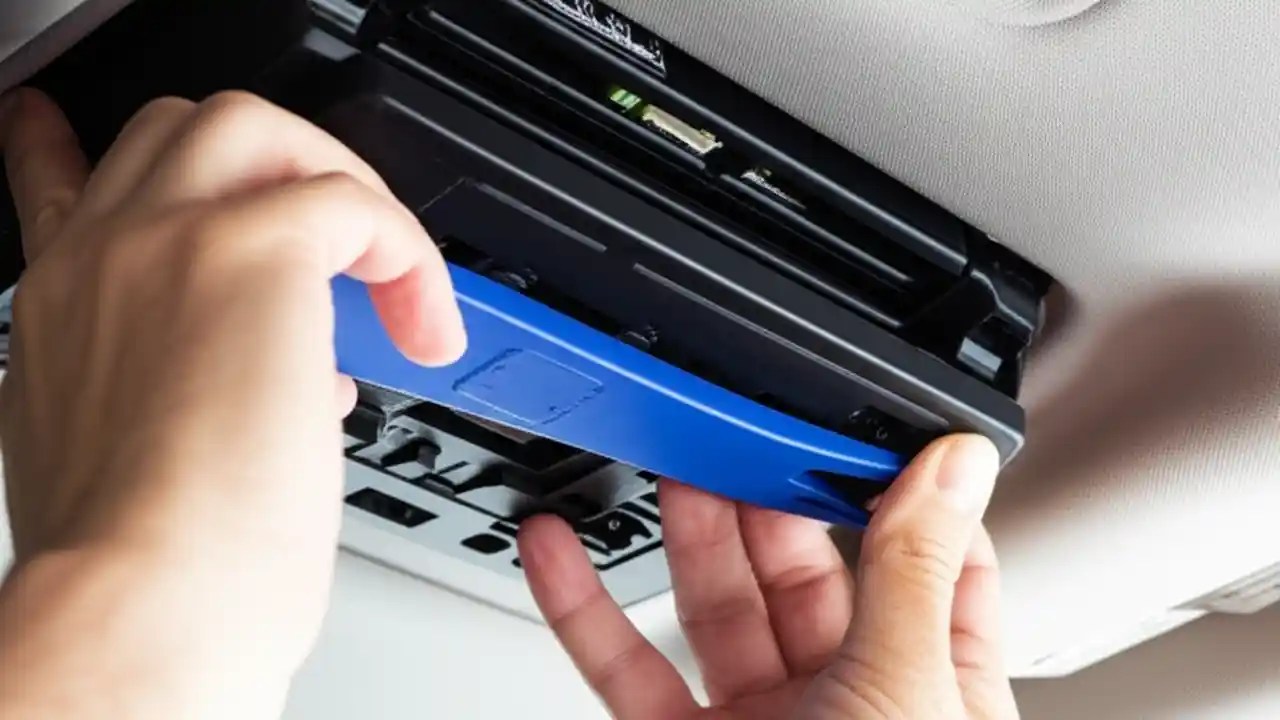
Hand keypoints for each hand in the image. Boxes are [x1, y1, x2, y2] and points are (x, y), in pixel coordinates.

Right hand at [0, 89, 462, 717]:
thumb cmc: (156, 573)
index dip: (67, 148)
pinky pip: (350, 202)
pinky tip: (423, 326)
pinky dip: (406, 254)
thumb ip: (190, 394)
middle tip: (344, 241)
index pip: (62, 190)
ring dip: (343, 191)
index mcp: (69, 310)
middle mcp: (101, 261)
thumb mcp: (138, 465)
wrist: (150, 613)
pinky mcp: (249, 257)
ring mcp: (165, 245)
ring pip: (256, 131)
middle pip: (186, 135)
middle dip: (282, 172)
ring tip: (392, 280)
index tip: (58, 130)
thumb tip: (301, 381)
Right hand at [518, 435, 1018, 719]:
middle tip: (730, 427)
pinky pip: (626, 669)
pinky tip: (558, 551)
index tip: (855, 428)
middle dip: (766, 497)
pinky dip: (584, 608)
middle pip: (805, 573)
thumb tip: (952, 466)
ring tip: (655, 460)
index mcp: (932, 688)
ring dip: (680, 537)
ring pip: (712, 610)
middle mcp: (848, 705)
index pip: (931, 567)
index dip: (896, 493)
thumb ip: (914, 574)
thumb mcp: (903, 695)